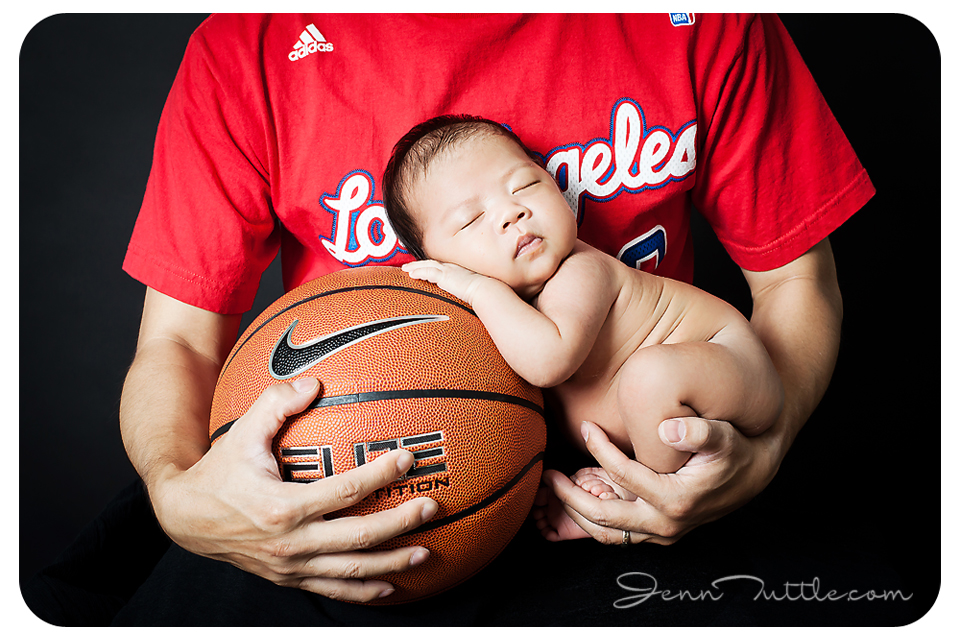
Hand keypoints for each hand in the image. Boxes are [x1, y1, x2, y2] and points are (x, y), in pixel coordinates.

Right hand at [149, 377, 437, 601]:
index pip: (345, 491)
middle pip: (358, 537)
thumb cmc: (219, 472)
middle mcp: (291, 542)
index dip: (380, 475)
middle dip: (400, 524)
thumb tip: (314, 383)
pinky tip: (389, 586)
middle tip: (431, 507)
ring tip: (425, 554)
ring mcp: (291, 566)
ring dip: (391, 563)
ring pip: (351, 570)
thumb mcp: (242, 432)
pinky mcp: (289, 579)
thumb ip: (276, 404)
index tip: (408, 458)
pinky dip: (362, 592)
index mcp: (283, 506)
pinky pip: (332, 590)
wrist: (185, 519)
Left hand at [402, 260, 490, 304]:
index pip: (440, 267)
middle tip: (407, 267)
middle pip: (431, 263)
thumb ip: (463, 293)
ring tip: (405, 269)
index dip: (429, 267)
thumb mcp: (471, 290)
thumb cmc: (481, 292)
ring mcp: (448, 270)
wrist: (484, 289)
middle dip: (418, 264)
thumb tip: (462, 303)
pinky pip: (428, 272)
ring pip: (427, 265)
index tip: (421, 269)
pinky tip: (411, 274)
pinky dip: (419, 272)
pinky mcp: (445, 275)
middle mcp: (452, 268)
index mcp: (457, 271)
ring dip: (415, 266)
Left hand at [544, 418, 780, 543]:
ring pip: (606, 534)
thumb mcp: (723, 436)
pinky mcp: (658, 533)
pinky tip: (580, 494)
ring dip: (577, 514)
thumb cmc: (734, 450)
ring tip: (555, 490)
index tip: (586, 427)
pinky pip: (617, 534)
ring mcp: (661, 534)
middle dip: (570, 498)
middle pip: (604, 518)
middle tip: (548, 476)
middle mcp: (665, 525)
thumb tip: (669, 428)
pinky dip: (594, 520)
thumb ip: (699, 430)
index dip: (601, 449)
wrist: (752, 474)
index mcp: (676, 501)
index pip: (624, 475)